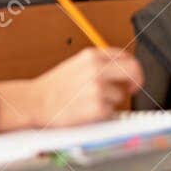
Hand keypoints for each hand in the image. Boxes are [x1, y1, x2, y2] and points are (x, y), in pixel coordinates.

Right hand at [0, 46, 144, 131]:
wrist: (34, 103)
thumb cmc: (52, 87)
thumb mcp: (75, 65)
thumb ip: (98, 64)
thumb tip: (121, 69)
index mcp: (91, 56)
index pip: (124, 56)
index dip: (132, 67)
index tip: (132, 75)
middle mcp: (96, 69)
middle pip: (133, 70)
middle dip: (136, 80)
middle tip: (131, 88)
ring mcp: (97, 88)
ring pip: (120, 95)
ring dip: (110, 101)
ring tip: (90, 102)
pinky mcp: (97, 107)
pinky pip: (111, 111)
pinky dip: (102, 114)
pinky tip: (87, 111)